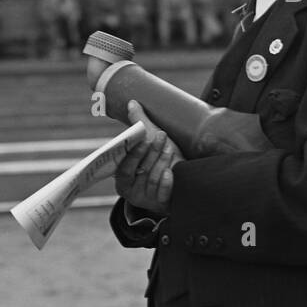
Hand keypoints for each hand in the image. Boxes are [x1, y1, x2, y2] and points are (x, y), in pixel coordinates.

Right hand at [113, 100, 182, 214]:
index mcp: (123, 176)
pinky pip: (161, 194)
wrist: (183, 180)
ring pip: (152, 179)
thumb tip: (132, 102)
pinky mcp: (160, 204)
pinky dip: (166, 183)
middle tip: (162, 136)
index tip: (143, 137)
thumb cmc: (163, 159)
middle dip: (151, 153)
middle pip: (139, 170)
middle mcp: (131, 189)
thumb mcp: (152, 142)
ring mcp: (146, 198)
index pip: (124, 166)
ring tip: (170, 149)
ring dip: (161, 163)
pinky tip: (170, 173)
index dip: (133, 152)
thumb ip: (141, 125)